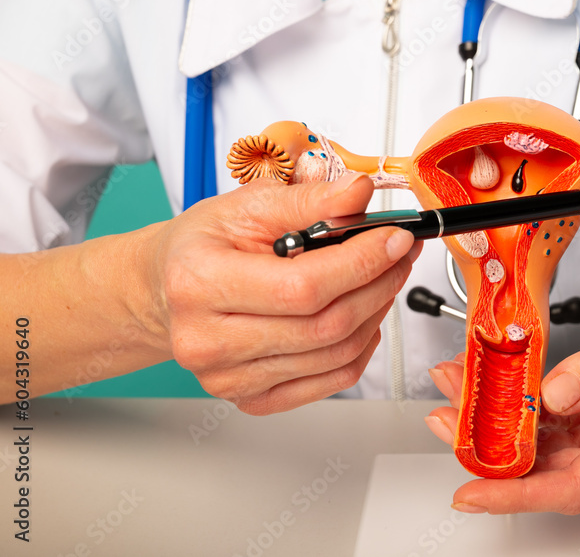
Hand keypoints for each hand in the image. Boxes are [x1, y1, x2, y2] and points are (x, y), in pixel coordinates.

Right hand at [145, 173, 420, 414]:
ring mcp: (228, 377)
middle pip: (325, 326)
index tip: (395, 239)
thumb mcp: (248, 205)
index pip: (304, 286)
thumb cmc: (204, 246)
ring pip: (335, 355)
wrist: (166, 289)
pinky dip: (360, 348)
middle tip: (400, 256)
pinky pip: (329, 381)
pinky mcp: (251, 397)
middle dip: (379, 285)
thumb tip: (358, 193)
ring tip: (384, 279)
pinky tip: (363, 317)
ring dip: (376, 313)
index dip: (362, 262)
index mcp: (200, 283)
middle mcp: (207, 340)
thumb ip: (307, 200)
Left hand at [425, 269, 579, 513]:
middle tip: (446, 423)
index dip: (520, 493)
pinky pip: (565, 424)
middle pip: (557, 471)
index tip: (474, 491)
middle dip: (495, 455)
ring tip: (458, 397)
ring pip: (555, 449)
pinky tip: (497, 388)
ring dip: (504, 429)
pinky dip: (526, 409)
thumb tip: (554, 395)